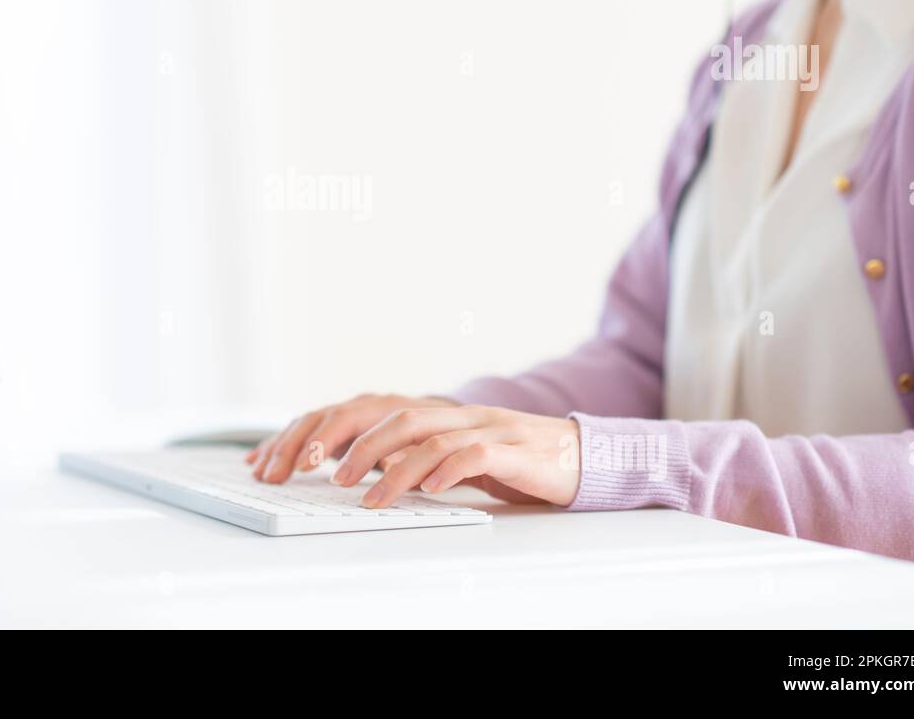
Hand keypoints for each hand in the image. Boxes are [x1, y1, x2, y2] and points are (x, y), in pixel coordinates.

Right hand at [246, 394, 457, 483]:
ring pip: (303, 424)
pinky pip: (300, 431)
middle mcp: (359, 405)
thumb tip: (390, 467)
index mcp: (383, 407)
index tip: (308, 466)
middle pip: (316, 420)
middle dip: (292, 449)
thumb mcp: (432, 446)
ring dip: (280, 449)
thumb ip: (409, 456)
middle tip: (274, 476)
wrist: (447, 419)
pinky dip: (278, 445)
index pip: (344, 420)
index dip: (323, 442)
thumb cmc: (440, 437)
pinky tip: (256, 460)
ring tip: (261, 473)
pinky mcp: (335, 426)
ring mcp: (345, 412)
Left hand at [329, 405, 581, 507]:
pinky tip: (431, 491)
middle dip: (362, 449)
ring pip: (433, 440)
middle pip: (402, 419)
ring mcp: (493, 430)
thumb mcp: (468, 457)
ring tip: (372, 499)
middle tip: (335, 479)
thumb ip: (430, 458)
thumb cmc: (522, 462)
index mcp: (451, 415)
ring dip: (396, 471)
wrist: (586, 457)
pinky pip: (477, 455)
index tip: (327, 463)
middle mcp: (467, 416)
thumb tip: (381, 472)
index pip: (391, 413)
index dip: (355, 435)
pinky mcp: (517, 452)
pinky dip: (450, 471)